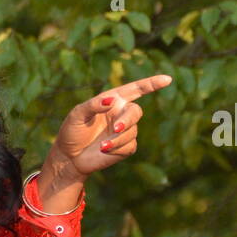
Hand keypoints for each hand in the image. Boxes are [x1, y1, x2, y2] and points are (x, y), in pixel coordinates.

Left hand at [48, 72, 173, 179]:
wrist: (69, 157)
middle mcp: (121, 114)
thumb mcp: (77, 115)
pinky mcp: (125, 147)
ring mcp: (124, 131)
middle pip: (136, 112)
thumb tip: (111, 100)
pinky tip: (104, 150)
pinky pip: (129, 145)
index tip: (167, 79)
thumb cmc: (72, 132)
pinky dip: (117, 148)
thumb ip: (93, 105)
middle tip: (115, 128)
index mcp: (112, 101)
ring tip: (101, 145)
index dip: (151, 84)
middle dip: (127, 120)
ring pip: (132, 131)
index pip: (135, 90)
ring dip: (117, 138)